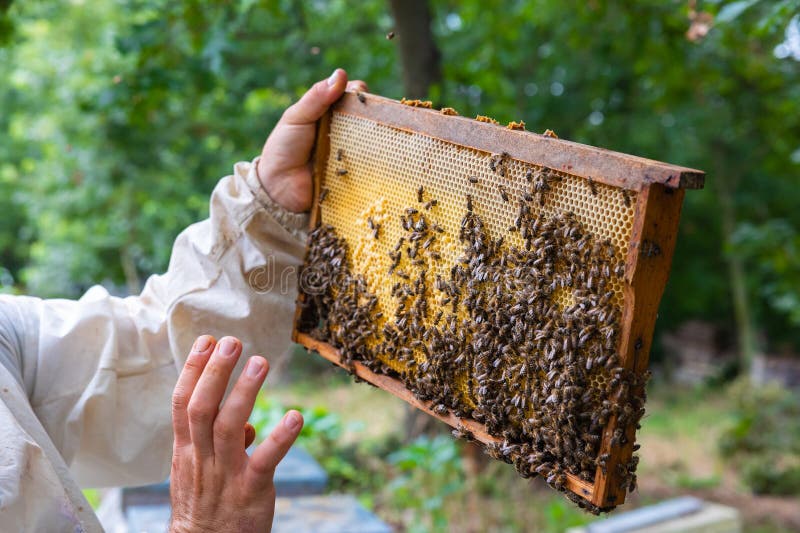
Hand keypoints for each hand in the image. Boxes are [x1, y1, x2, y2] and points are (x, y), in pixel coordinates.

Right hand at [170, 335, 303, 532]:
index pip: (182, 404)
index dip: (192, 371)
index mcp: (186, 450)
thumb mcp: (198, 471)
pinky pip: (264, 461)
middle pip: (202, 410)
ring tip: (260, 362)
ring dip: (244, 393)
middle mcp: (201, 459)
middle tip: (230, 342)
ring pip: (229, 428)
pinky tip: (294, 417)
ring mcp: (225, 475)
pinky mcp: (250, 491)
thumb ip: (214, 443)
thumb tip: (246, 423)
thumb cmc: (205, 504)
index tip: (205, 340)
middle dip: (214, 373)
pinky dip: (279, 438)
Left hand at [257, 68, 367, 212]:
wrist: (278, 187)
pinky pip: (371, 168)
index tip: (359, 94)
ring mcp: (353, 153)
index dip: (359, 93)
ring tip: (381, 137)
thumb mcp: (297, 117)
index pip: (353, 96)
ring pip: (374, 142)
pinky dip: (377, 163)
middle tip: (372, 117)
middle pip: (368, 117)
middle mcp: (345, 131)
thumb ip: (316, 97)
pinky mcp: (356, 175)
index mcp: (331, 113)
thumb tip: (341, 74)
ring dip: (379, 138)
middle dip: (375, 114)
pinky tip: (383, 159)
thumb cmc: (284, 147)